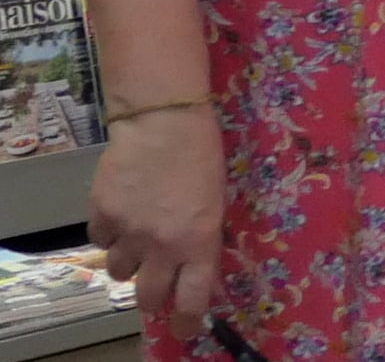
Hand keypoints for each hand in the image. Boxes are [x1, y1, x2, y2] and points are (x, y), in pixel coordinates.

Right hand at [90, 104, 223, 332]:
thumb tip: (194, 269)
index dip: (187, 321)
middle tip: (154, 285)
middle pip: (147, 297)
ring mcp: (128, 232)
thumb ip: (202, 238)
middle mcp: (162, 244)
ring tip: (138, 237)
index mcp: (199, 241)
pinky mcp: (102, 215)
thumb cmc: (202, 157)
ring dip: (129, 261)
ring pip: (119, 271)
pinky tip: (121, 212)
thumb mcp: (215, 202)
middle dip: (151, 297)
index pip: (191, 299)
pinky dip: (109, 233)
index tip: (185, 330)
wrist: (164, 122)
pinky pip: (101, 241)